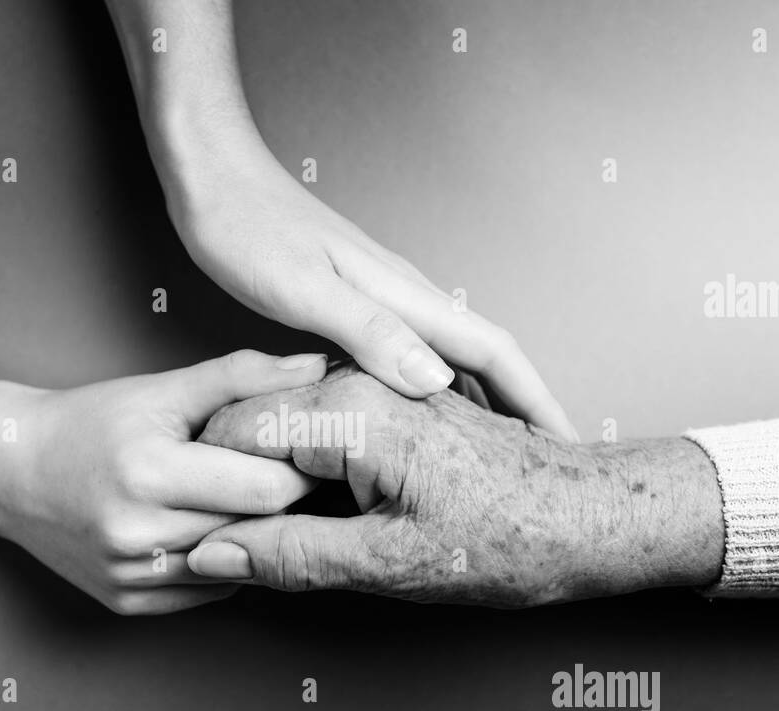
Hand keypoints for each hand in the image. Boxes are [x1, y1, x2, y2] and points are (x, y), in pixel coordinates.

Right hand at [0, 350, 327, 614]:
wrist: (11, 471)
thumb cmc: (90, 423)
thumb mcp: (162, 389)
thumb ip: (242, 377)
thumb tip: (316, 365)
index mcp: (150, 473)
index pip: (266, 489)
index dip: (298, 471)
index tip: (306, 453)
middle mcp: (139, 534)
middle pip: (255, 528)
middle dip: (279, 502)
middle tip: (288, 475)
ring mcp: (131, 575)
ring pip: (236, 563)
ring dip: (250, 534)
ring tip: (240, 498)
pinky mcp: (127, 601)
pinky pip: (207, 590)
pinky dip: (220, 561)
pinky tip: (207, 527)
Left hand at [162, 139, 578, 440]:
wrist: (213, 178)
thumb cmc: (245, 229)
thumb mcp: (302, 287)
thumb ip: (367, 330)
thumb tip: (436, 380)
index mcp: (404, 295)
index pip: (492, 349)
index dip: (534, 398)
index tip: (564, 444)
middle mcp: (406, 297)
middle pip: (485, 357)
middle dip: (523, 406)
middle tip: (544, 464)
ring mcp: (384, 300)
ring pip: (454, 357)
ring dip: (486, 400)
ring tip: (501, 452)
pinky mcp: (357, 305)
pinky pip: (417, 355)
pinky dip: (439, 389)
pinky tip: (426, 416)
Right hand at [184, 364, 723, 606]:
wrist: (592, 519)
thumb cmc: (512, 537)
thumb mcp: (389, 562)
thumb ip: (290, 554)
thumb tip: (213, 553)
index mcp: (350, 408)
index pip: (231, 433)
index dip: (209, 491)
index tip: (207, 538)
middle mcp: (362, 381)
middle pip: (257, 427)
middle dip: (240, 487)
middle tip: (244, 549)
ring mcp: (381, 388)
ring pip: (290, 431)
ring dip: (276, 485)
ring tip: (282, 540)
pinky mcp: (398, 407)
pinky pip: (326, 433)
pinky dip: (310, 477)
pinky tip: (324, 519)